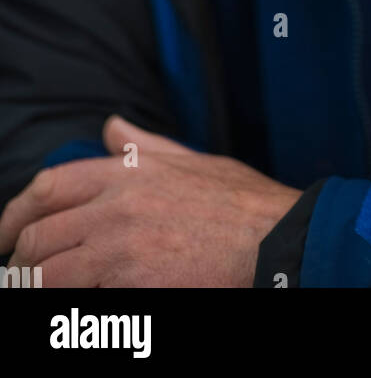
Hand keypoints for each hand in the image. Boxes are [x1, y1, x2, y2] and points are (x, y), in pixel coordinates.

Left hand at [0, 116, 302, 286]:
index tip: (7, 237)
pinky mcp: (130, 282)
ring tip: (41, 296)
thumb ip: (145, 145)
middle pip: (38, 234)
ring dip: (35, 287)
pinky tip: (72, 311)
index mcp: (129, 171)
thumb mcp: (191, 160)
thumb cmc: (240, 202)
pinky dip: (65, 307)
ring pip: (46, 273)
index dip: (16, 213)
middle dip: (20, 260)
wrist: (274, 237)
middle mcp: (115, 204)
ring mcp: (119, 245)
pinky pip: (75, 300)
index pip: (49, 186)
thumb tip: (113, 128)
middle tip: (20, 278)